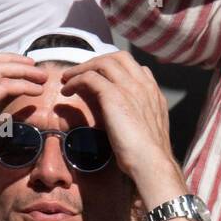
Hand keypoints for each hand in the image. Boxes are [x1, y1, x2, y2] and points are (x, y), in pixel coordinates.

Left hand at [59, 52, 178, 187]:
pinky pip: (89, 77)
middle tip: (82, 72)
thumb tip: (125, 119)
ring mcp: (130, 87)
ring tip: (68, 79)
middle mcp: (143, 85)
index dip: (117, 68)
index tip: (102, 77)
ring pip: (102, 63)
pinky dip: (75, 80)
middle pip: (119, 58)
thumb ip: (140, 117)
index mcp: (154, 93)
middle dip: (97, 61)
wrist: (151, 162)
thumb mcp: (149, 131)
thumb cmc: (149, 156)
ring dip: (82, 68)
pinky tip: (67, 90)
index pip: (137, 68)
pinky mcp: (114, 95)